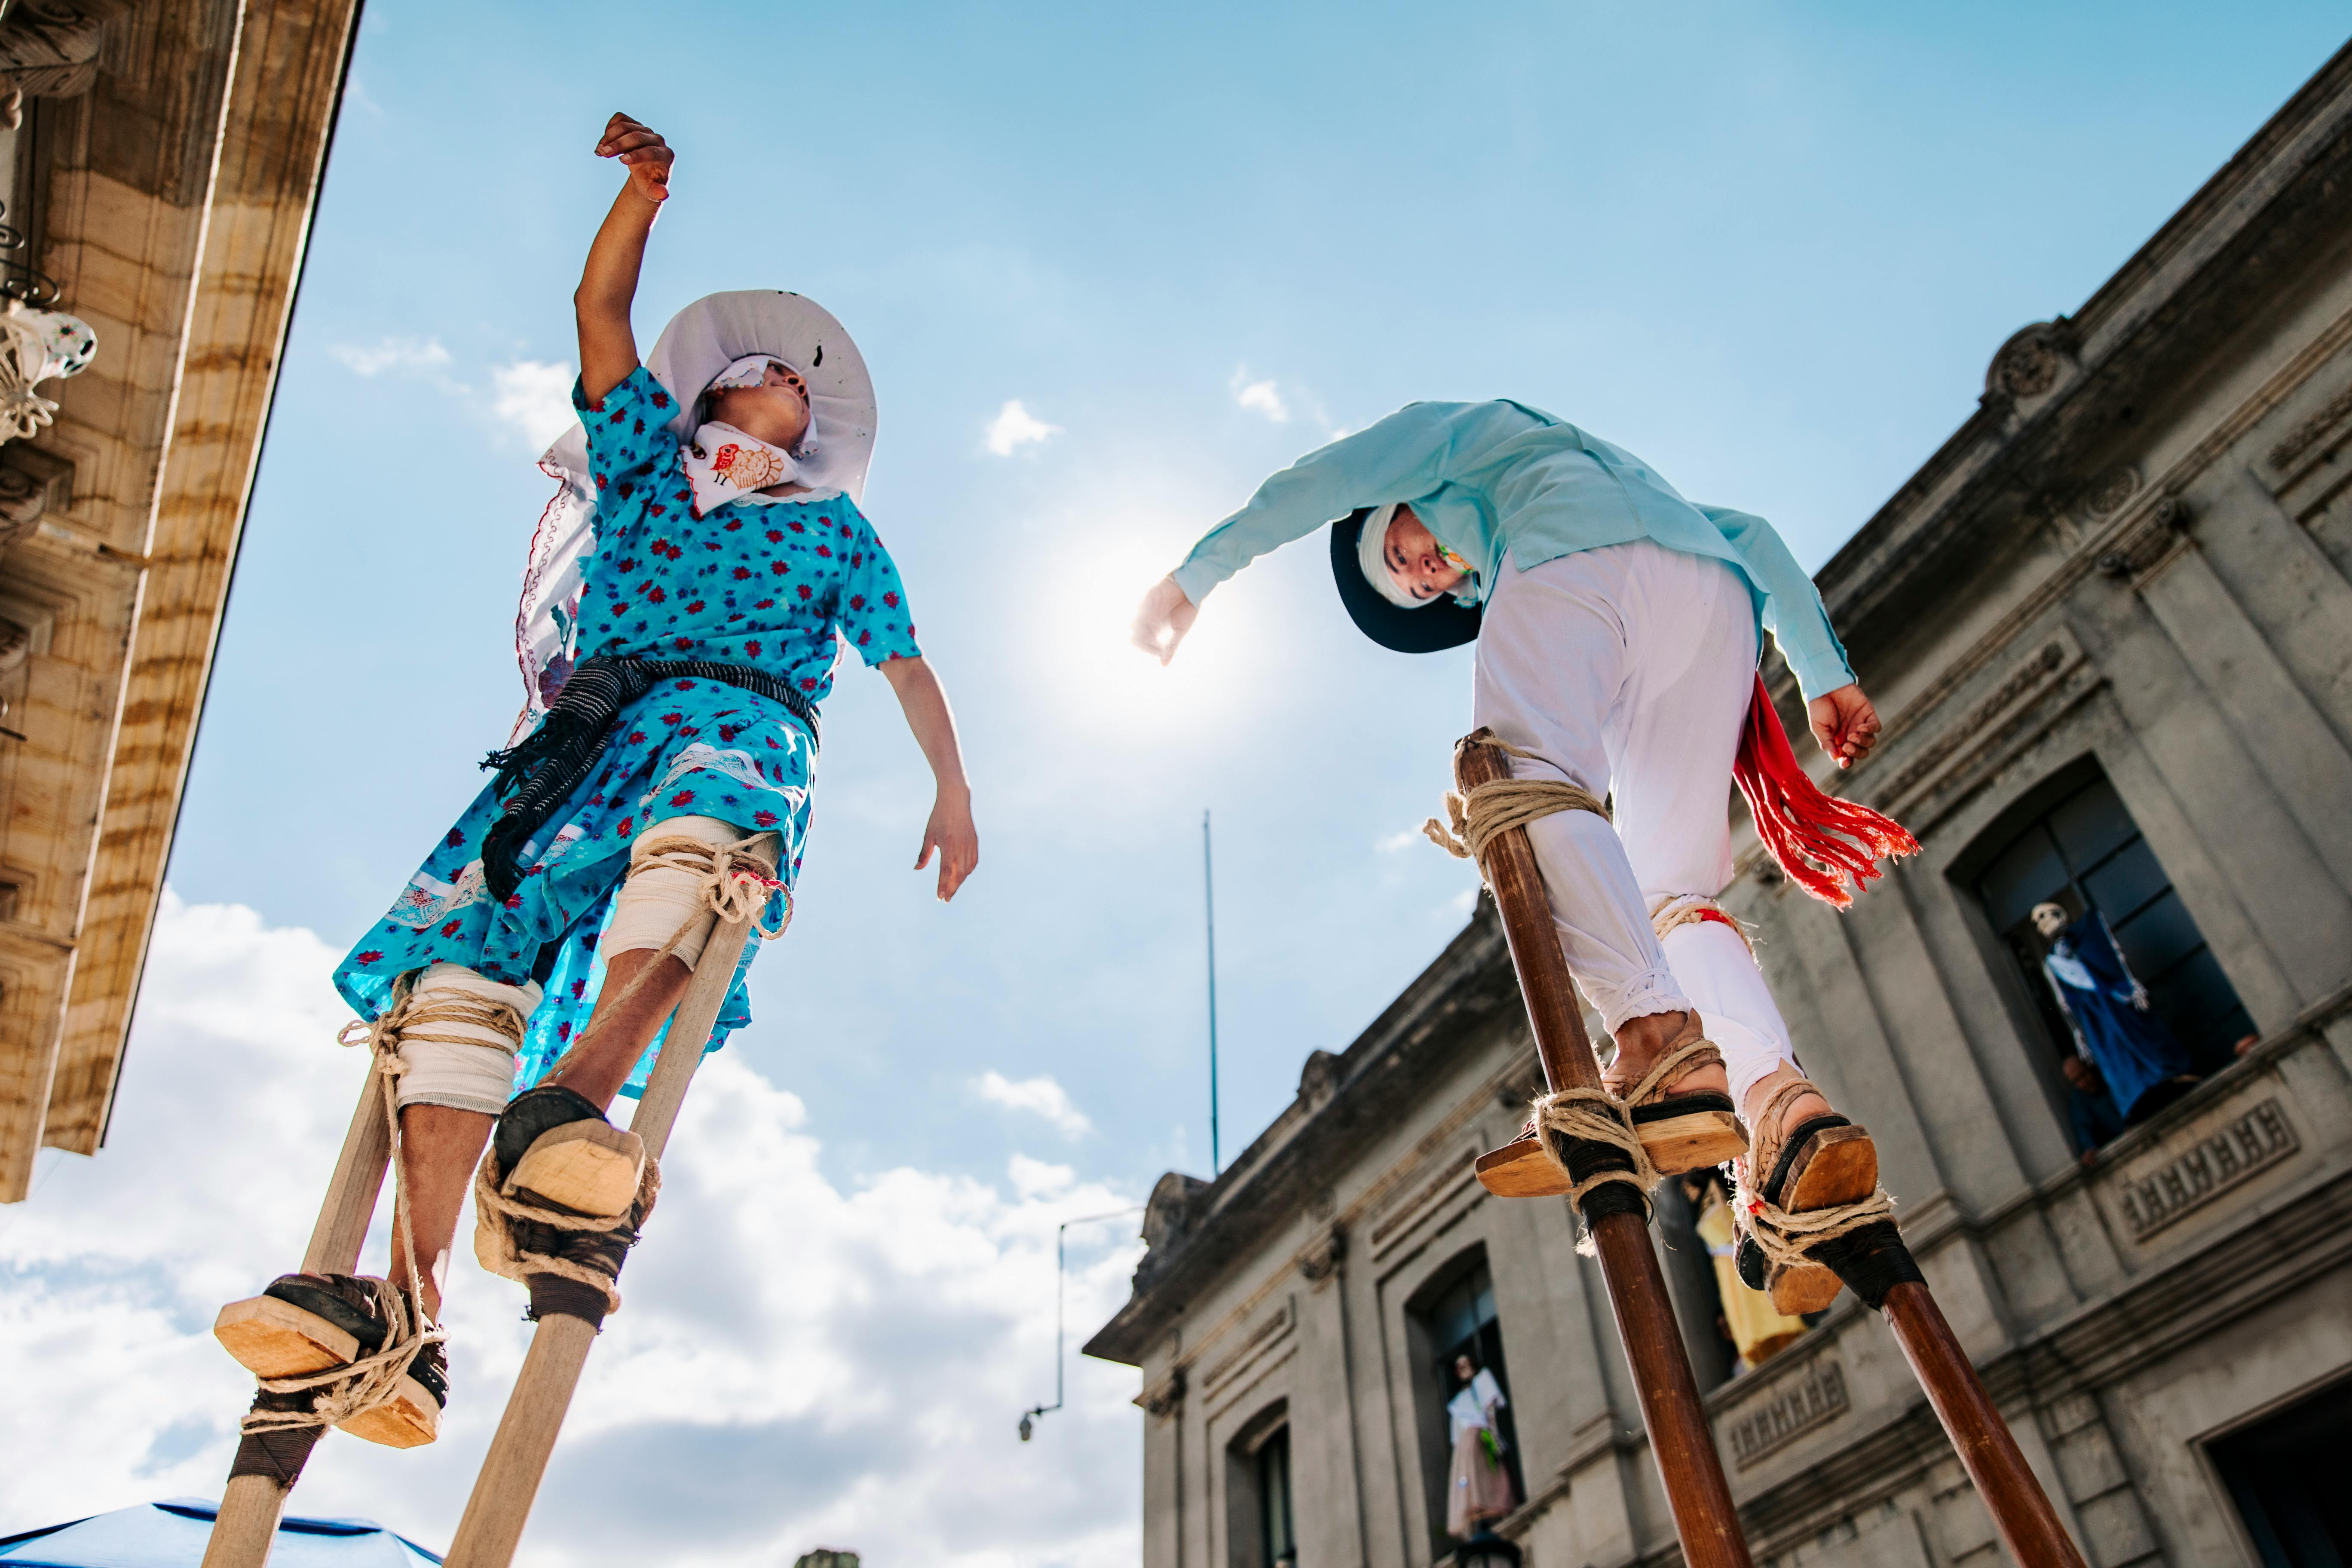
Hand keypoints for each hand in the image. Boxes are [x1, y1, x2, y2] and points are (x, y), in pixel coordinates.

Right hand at [595, 112, 672, 204]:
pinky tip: (604, 142)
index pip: (651, 151)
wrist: (645, 172)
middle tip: (603, 153)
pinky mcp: (634, 124)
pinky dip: (610, 128)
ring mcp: (645, 130)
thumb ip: (657, 192)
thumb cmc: (648, 183)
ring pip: (626, 125)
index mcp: (665, 155)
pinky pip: (620, 119)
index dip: (636, 155)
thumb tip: (663, 195)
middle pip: (637, 136)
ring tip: (599, 151)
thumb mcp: (651, 191)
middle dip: (618, 144)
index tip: (621, 161)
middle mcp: (657, 140)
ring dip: (610, 137)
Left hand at [914, 786, 978, 901]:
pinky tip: (962, 876)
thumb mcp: (928, 835)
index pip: (946, 872)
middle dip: (952, 889)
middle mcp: (961, 847)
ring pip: (967, 870)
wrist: (956, 800)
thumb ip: (924, 854)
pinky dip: (968, 871)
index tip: (939, 897)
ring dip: (959, 882)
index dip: (942, 886)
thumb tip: (917, 869)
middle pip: (958, 875)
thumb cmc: (939, 817)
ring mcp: (970, 845)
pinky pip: (973, 862)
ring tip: (951, 889)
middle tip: (946, 899)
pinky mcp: (974, 842)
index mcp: (948, 846)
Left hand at [1130, 574, 1197, 665]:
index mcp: (1152, 627)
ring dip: (1145, 632)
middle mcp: (1146, 619)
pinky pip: (1142, 609)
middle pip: (1134, 636)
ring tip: (1157, 632)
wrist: (1193, 589)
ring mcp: (1145, 608)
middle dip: (1145, 643)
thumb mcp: (1180, 631)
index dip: (1149, 650)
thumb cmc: (1187, 608)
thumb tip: (1164, 664)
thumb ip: (1171, 646)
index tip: (1161, 652)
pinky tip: (1155, 621)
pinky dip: (1146, 618)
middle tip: (1158, 644)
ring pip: (1135, 624)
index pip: (1140, 643)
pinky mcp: (1148, 597)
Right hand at [1807, 683, 1881, 769]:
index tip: (1844, 762)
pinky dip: (1870, 730)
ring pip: (1870, 741)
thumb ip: (1827, 742)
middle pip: (1861, 752)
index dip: (1847, 762)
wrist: (1824, 686)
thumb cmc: (1818, 707)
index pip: (1847, 757)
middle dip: (1856, 753)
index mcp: (1838, 741)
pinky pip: (1876, 727)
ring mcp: (1860, 725)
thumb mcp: (1818, 727)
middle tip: (1847, 746)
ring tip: (1852, 735)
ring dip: (1862, 742)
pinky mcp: (1868, 714)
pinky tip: (1860, 727)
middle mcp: (1851, 735)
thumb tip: (1835, 757)